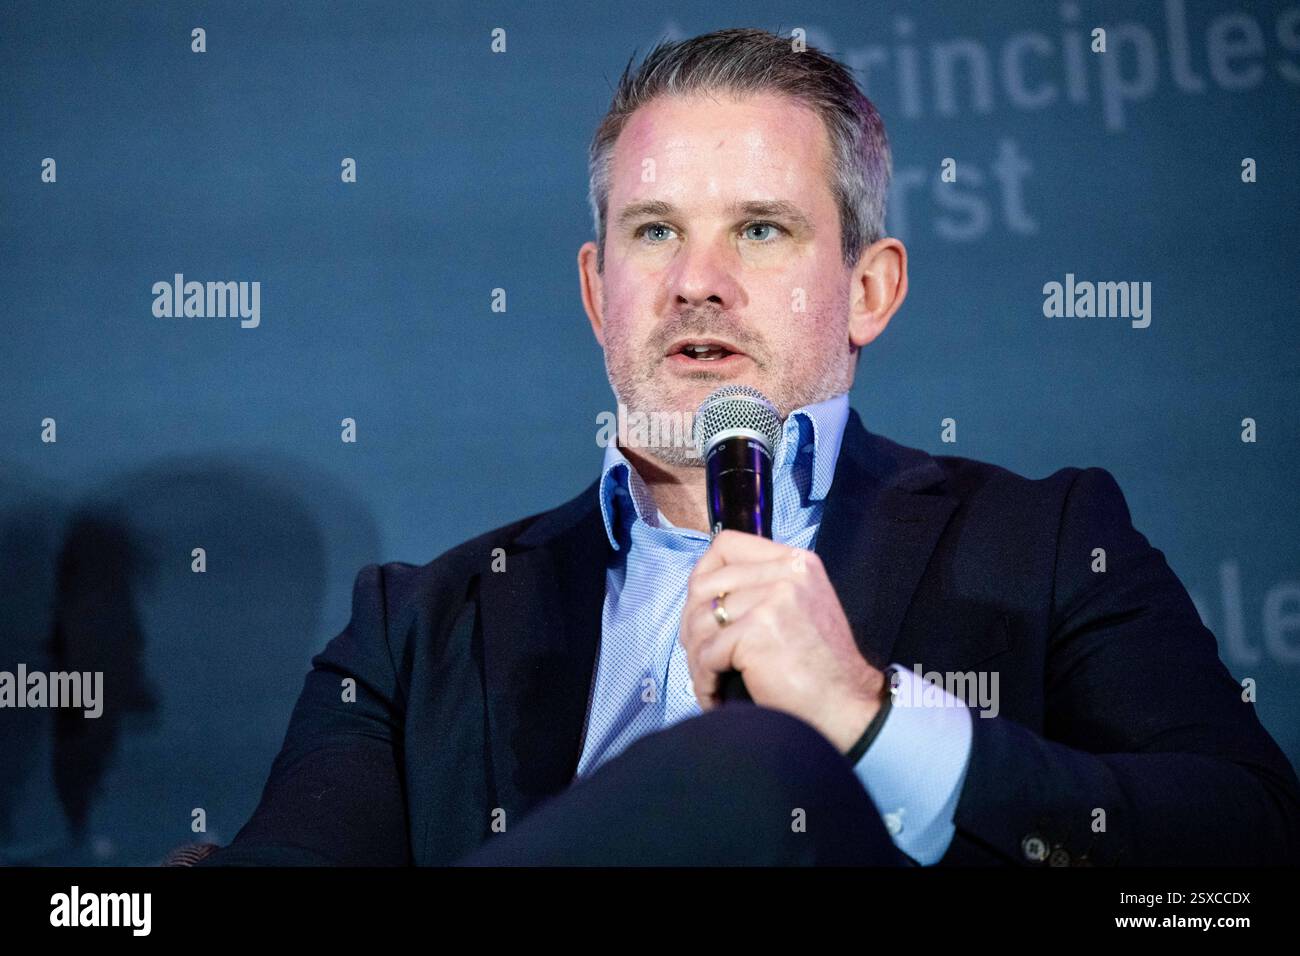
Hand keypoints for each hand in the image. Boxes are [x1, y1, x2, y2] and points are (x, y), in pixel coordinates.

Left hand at [679, 529, 886, 753]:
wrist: (847, 707)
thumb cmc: (820, 668)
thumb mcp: (802, 606)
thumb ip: (762, 588)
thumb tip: (702, 592)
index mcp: (796, 561)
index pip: (726, 546)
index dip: (702, 574)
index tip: (699, 606)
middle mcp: (786, 572)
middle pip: (704, 585)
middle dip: (691, 625)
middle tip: (699, 655)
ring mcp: (773, 599)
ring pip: (702, 621)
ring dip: (696, 658)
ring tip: (707, 679)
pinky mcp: (758, 630)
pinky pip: (707, 653)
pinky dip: (704, 680)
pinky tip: (715, 695)